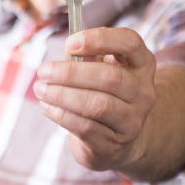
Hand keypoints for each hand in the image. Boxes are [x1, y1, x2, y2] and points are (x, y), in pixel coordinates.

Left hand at [33, 27, 156, 171]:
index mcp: (141, 64)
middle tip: (43, 70)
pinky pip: (86, 127)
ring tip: (40, 89)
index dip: (100, 39)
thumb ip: (83, 54)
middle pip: (110, 77)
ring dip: (62, 95)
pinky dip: (61, 115)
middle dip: (70, 73)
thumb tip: (70, 45)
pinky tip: (47, 106)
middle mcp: (143, 92)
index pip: (130, 43)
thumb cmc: (101, 93)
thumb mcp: (96, 68)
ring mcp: (133, 121)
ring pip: (98, 105)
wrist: (115, 139)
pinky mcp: (115, 144)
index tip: (70, 42)